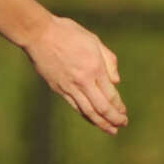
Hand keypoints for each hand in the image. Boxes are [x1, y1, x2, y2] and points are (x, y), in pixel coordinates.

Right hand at [24, 15, 126, 134]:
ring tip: (110, 130)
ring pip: (87, 110)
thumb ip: (108, 60)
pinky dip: (85, 114)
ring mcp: (68, 86)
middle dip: (113, 119)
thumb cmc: (68, 33)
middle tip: (121, 126)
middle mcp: (82, 81)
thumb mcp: (93, 40)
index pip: (110, 94)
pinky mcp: (58, 88)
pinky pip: (74, 105)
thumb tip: (116, 81)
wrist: (39, 34)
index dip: (119, 107)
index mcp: (94, 67)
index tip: (124, 114)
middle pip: (101, 107)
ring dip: (100, 123)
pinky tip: (90, 119)